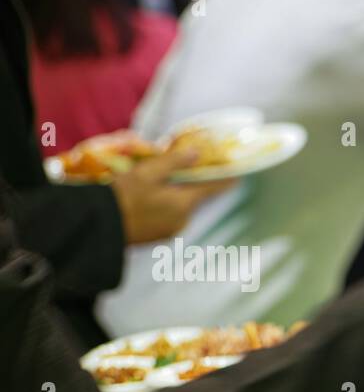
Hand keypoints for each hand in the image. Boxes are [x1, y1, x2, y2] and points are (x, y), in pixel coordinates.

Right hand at [110, 149, 235, 243]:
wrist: (100, 225)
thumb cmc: (123, 196)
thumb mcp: (147, 172)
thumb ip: (174, 162)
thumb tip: (197, 153)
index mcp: (184, 203)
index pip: (211, 189)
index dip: (224, 181)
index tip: (236, 175)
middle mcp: (183, 220)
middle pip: (194, 198)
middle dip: (190, 185)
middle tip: (182, 172)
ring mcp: (170, 231)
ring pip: (180, 208)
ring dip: (175, 197)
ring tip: (158, 185)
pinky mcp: (158, 237)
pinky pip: (167, 218)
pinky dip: (164, 207)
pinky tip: (148, 201)